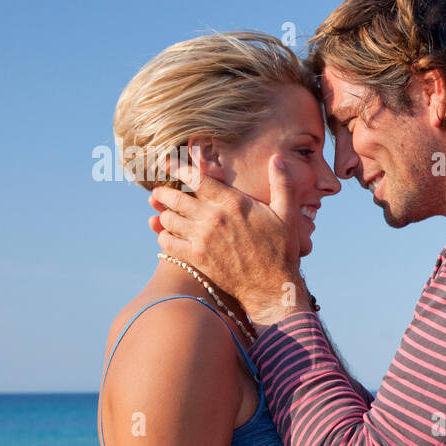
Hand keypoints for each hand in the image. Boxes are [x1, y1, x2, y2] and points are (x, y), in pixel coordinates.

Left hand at [148, 156, 308, 326]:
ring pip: (168, 219)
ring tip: (163, 213)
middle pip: (175, 197)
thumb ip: (282, 184)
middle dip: (163, 192)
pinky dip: (162, 236)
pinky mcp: (197, 258)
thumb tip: (277, 159)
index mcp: (233, 202)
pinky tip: (166, 234)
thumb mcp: (287, 214)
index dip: (178, 168)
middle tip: (158, 192)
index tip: (167, 164)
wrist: (272, 286)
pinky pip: (167, 242)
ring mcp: (202, 238)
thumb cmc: (281, 249)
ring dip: (163, 214)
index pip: (196, 177)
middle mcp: (214, 217)